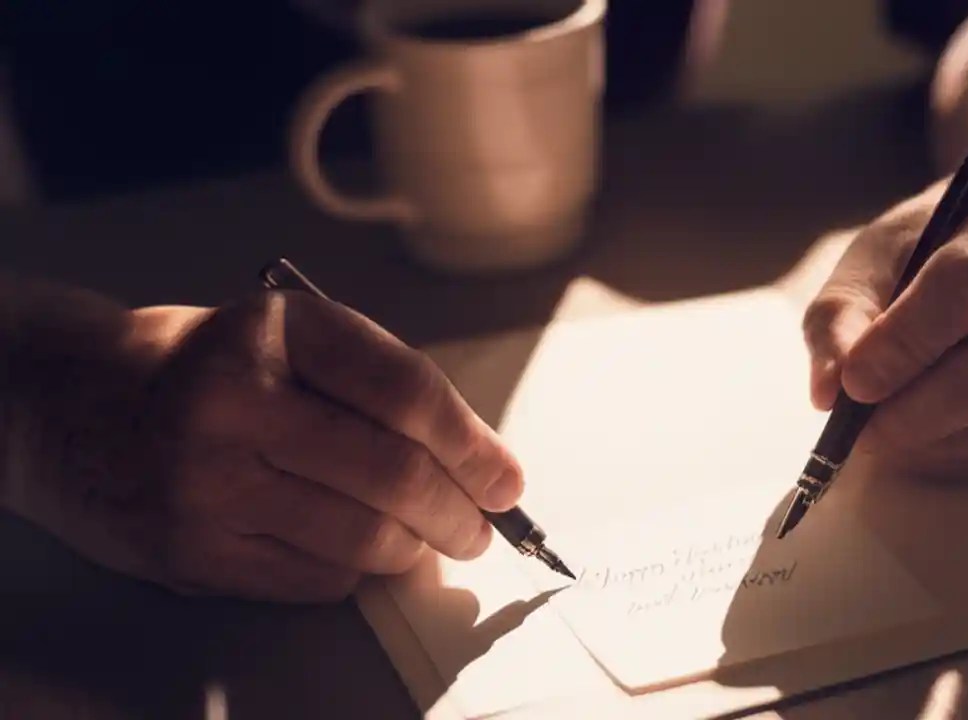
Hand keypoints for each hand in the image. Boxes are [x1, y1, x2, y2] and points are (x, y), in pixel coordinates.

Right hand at [30, 291, 522, 601]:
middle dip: (459, 512)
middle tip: (481, 527)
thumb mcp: (292, 337)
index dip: (474, 446)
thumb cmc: (206, 366)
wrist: (73, 405)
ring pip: (361, 539)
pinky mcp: (190, 552)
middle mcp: (236, 404)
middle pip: (394, 476)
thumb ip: (380, 384)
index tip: (507, 480)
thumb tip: (477, 462)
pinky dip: (356, 571)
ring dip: (416, 548)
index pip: (409, 395)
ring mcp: (208, 484)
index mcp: (277, 333)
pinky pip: (315, 579)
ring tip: (429, 540)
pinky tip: (357, 550)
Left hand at [803, 172, 967, 473]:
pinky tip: (933, 440)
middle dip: (926, 407)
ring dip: (943, 439)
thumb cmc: (935, 251)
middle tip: (865, 433)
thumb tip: (828, 391)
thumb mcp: (878, 257)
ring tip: (888, 436)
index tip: (854, 383)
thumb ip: (842, 316)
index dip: (908, 341)